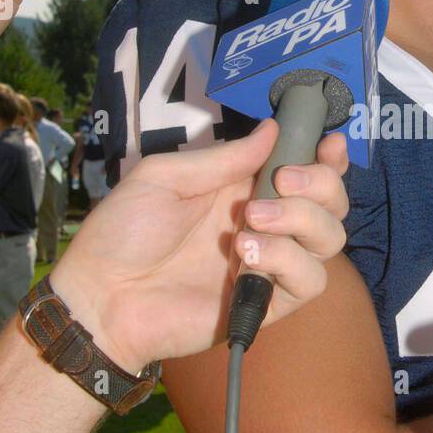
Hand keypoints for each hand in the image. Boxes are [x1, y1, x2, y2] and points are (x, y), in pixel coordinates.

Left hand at [50, 120, 348, 374]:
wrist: (101, 296)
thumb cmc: (123, 233)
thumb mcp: (164, 177)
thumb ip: (223, 159)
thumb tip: (272, 130)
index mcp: (245, 191)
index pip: (307, 173)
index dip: (327, 159)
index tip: (329, 145)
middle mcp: (267, 225)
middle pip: (331, 205)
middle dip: (321, 184)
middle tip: (283, 181)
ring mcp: (271, 265)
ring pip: (330, 241)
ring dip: (300, 220)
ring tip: (251, 221)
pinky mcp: (269, 303)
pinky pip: (309, 281)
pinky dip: (286, 260)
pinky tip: (246, 256)